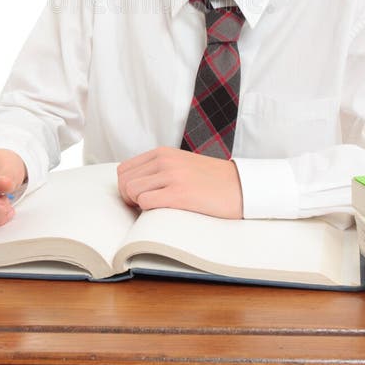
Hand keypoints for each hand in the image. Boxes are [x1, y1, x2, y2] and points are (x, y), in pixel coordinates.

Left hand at [117, 147, 242, 218]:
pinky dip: (147, 212)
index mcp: (163, 153)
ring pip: (131, 191)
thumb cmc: (212, 181)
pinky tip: (163, 212)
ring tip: (155, 210)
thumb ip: (159, 170)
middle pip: (124, 181)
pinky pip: (145, 202)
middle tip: (145, 208)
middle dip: (128, 199)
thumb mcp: (181, 165)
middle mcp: (165, 160)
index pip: (124, 169)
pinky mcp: (179, 193)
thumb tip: (132, 187)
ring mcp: (172, 175)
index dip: (126, 188)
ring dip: (138, 205)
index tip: (139, 199)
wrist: (241, 187)